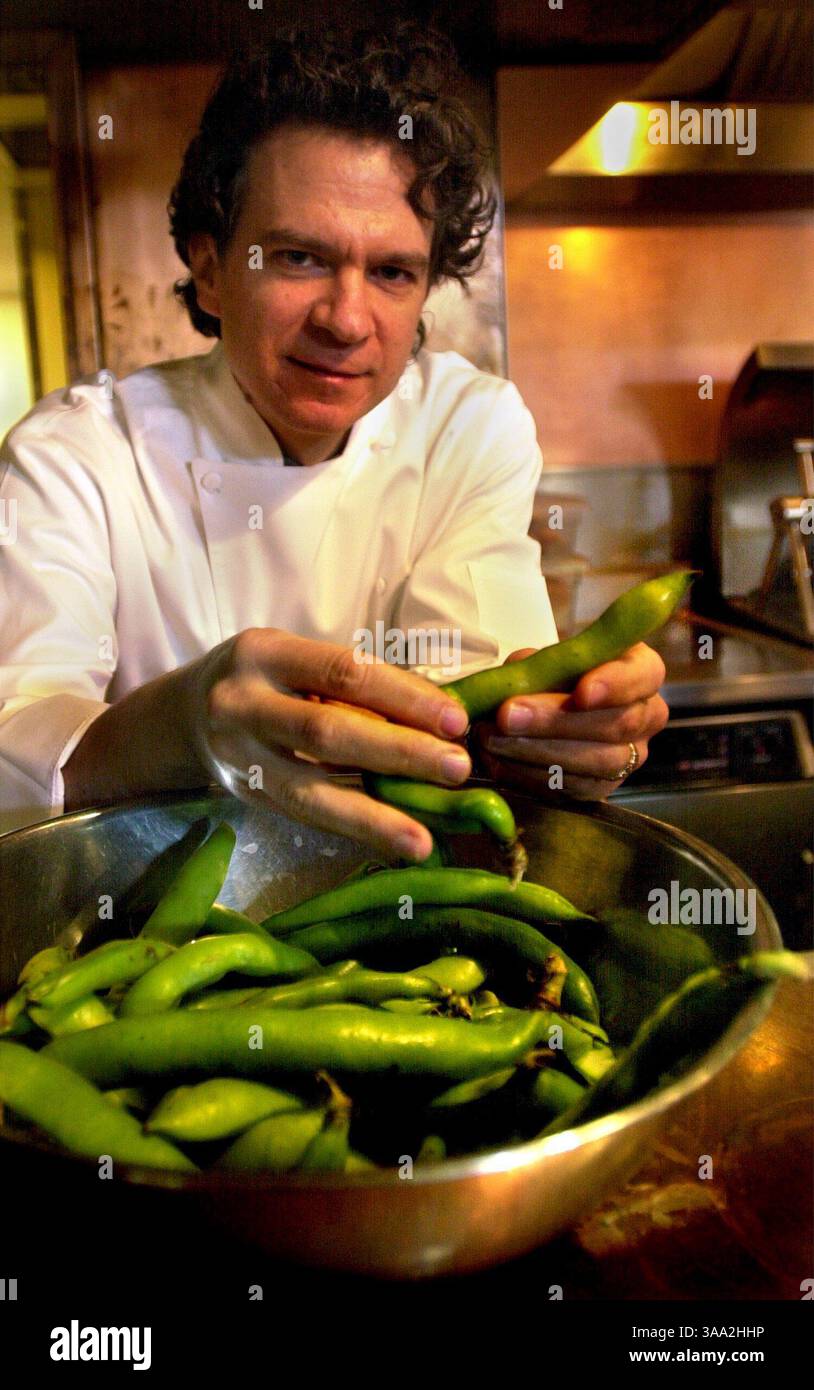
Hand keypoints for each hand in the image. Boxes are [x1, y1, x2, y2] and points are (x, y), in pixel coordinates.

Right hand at [194, 628, 470, 859]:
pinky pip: (304, 815)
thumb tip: (438, 718)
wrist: (178, 717)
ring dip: (374, 815)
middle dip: (399, 751)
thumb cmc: (260, 682)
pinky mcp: (241, 795)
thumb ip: (349, 686)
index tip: (455, 719)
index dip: (403, 695)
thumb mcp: (292, 663)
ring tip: (424, 837)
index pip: (345, 670)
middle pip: (328, 731)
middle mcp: (242, 701)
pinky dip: (353, 830)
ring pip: (310, 790)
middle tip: (458, 767)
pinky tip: (394, 843)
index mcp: (265, 651)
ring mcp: (235, 754)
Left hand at [472, 641, 668, 799]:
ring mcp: (628, 758)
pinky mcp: (599, 788)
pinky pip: (572, 788)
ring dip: (537, 752)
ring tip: (492, 739)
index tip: (582, 692)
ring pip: (597, 763)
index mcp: (642, 671)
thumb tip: (506, 696)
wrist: (547, 707)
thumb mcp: (545, 658)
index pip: (643, 675)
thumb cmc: (552, 674)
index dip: (615, 685)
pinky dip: (528, 775)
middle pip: (617, 725)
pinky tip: (496, 760)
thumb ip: (535, 668)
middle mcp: (646, 716)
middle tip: (508, 716)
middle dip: (557, 723)